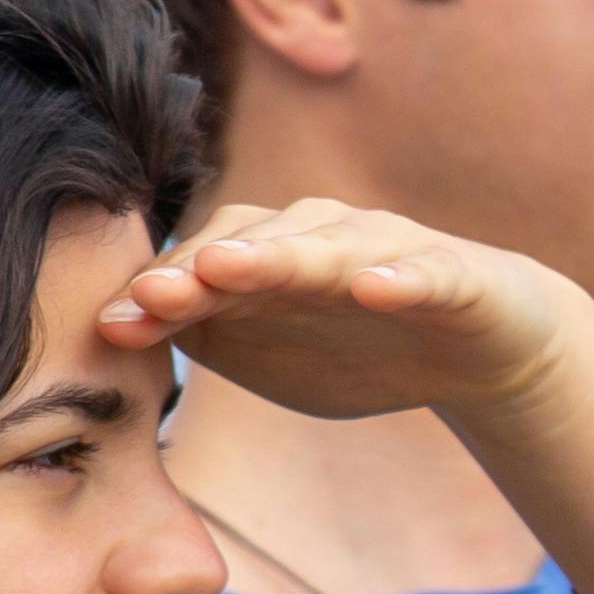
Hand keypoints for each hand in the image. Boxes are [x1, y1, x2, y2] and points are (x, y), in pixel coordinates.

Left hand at [96, 199, 588, 428]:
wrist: (481, 347)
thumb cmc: (361, 345)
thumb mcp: (271, 354)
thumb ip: (201, 335)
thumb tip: (113, 327)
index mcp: (270, 259)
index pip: (204, 267)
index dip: (161, 292)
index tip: (113, 324)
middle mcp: (321, 238)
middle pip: (255, 244)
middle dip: (205, 265)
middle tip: (160, 290)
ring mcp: (388, 250)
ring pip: (329, 247)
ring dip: (281, 257)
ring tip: (235, 270)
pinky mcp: (454, 275)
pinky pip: (426, 272)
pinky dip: (400, 279)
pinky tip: (374, 292)